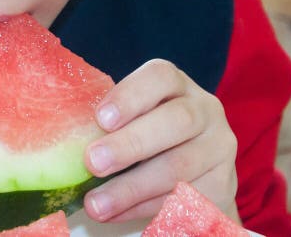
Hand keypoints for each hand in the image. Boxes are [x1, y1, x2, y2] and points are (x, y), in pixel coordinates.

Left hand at [82, 58, 238, 224]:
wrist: (196, 169)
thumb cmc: (147, 131)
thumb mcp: (133, 116)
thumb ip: (110, 121)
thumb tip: (66, 141)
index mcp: (177, 84)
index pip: (160, 77)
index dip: (130, 96)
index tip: (101, 119)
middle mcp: (205, 110)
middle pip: (176, 121)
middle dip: (131, 144)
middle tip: (93, 163)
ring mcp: (219, 148)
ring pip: (179, 167)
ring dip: (132, 188)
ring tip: (96, 203)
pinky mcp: (224, 186)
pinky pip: (185, 200)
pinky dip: (146, 209)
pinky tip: (117, 214)